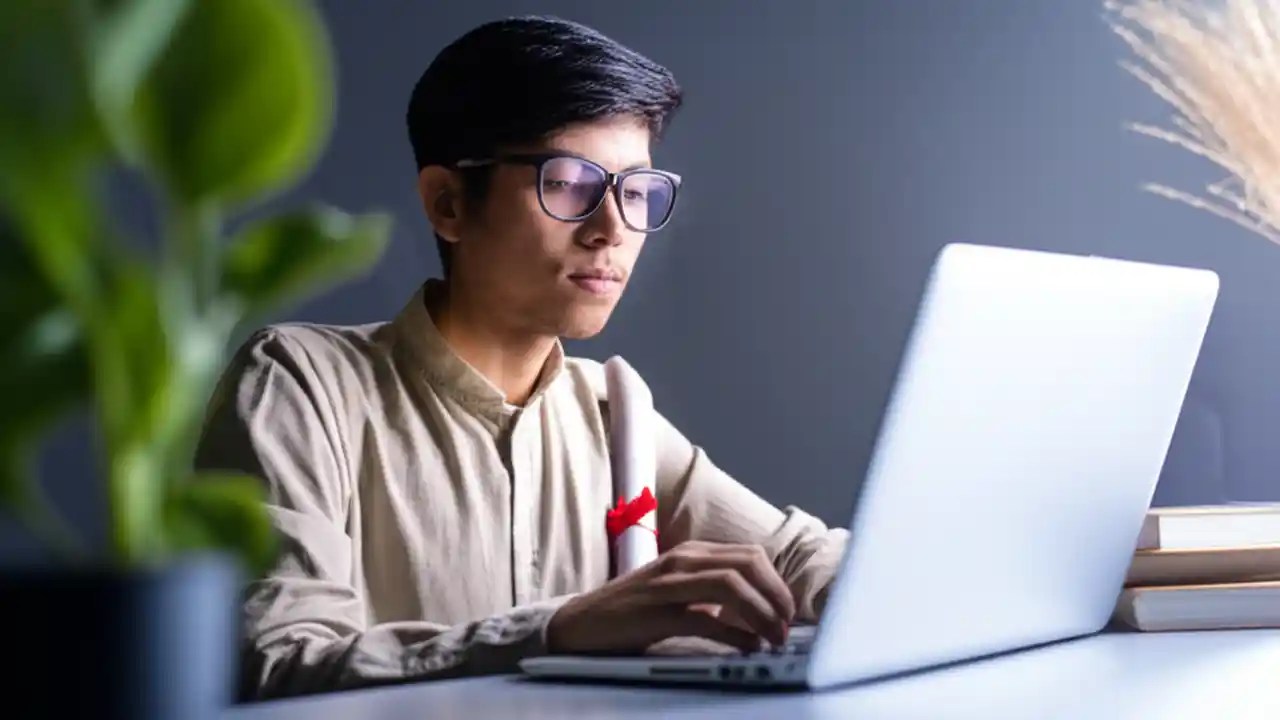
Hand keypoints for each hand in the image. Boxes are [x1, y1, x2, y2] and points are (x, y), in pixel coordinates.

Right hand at [546, 541, 795, 654]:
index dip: (777, 582)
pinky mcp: (657, 613)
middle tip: (787, 625)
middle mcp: (682, 561)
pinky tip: (748, 647)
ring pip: (732, 585)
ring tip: (774, 638)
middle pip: (748, 564)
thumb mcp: (678, 592)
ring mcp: (669, 585)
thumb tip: (756, 610)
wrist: (581, 623)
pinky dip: (735, 634)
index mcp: (691, 554)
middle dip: (776, 595)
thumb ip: (712, 593)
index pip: (750, 555)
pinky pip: (706, 619)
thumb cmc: (633, 612)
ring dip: (761, 613)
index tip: (787, 611)